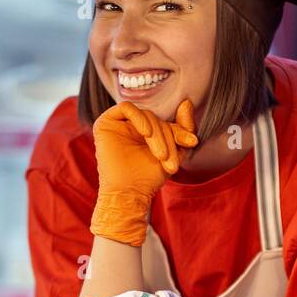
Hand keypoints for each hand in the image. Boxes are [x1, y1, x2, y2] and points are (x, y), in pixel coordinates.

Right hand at [91, 98, 196, 246]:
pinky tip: (146, 133)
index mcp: (148, 132)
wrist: (128, 193)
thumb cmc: (149, 178)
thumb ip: (182, 130)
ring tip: (160, 156)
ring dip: (157, 135)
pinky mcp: (106, 122)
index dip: (180, 131)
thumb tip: (187, 103)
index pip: (167, 124)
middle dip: (167, 138)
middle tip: (168, 159)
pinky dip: (139, 118)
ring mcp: (119, 123)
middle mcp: (133, 126)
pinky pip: (126, 108)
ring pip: (146, 115)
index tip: (191, 142)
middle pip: (157, 119)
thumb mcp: (174, 153)